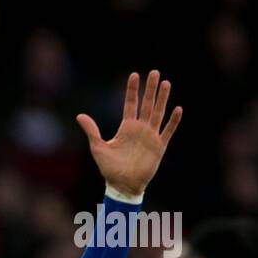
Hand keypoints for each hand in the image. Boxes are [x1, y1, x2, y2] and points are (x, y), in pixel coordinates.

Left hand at [75, 71, 181, 197]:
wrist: (122, 185)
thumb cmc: (109, 168)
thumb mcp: (98, 147)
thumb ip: (92, 131)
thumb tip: (79, 115)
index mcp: (126, 128)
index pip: (130, 104)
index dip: (132, 90)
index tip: (134, 75)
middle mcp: (140, 129)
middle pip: (146, 104)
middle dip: (150, 88)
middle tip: (155, 72)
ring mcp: (150, 136)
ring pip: (158, 113)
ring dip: (162, 99)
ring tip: (166, 83)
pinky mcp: (159, 146)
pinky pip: (167, 131)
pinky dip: (172, 121)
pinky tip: (177, 109)